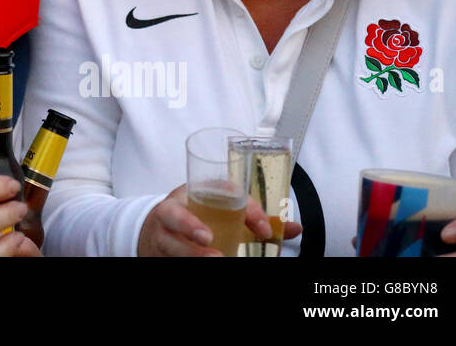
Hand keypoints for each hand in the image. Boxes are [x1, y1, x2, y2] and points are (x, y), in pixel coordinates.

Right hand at [139, 184, 301, 255]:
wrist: (159, 228)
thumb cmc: (199, 213)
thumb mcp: (223, 209)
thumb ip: (257, 218)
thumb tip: (295, 228)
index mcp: (194, 191)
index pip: (217, 191)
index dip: (242, 209)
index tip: (263, 230)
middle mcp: (172, 210)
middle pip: (175, 215)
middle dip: (190, 225)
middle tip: (210, 238)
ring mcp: (162, 233)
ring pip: (170, 242)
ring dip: (191, 253)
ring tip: (214, 259)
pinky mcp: (161, 252)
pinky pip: (170, 258)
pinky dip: (186, 262)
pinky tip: (202, 264)